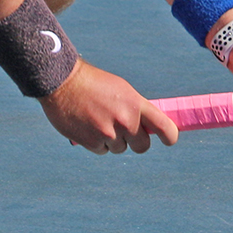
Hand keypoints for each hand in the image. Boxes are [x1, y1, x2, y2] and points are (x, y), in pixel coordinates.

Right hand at [38, 61, 179, 154]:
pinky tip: (87, 125)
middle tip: (123, 129)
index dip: (170, 136)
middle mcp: (126, 120)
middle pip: (142, 146)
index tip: (168, 140)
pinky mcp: (92, 142)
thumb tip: (148, 128)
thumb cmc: (94, 84)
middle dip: (135, 141)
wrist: (62, 82)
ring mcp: (109, 133)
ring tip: (98, 119)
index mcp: (136, 104)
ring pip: (120, 148)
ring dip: (112, 140)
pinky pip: (102, 151)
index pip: (164, 127)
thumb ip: (136, 109)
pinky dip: (96, 142)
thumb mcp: (121, 90)